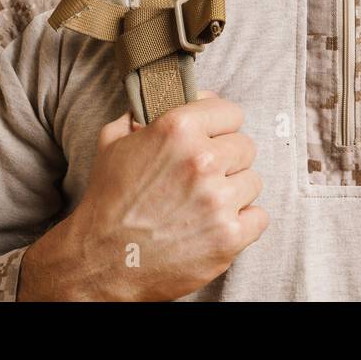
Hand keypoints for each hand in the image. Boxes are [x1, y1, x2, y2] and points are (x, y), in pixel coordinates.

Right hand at [17, 90, 267, 300]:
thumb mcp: (113, 142)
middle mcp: (202, 161)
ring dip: (234, 191)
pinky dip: (243, 222)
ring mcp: (218, 200)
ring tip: (206, 202)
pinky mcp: (229, 237)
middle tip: (205, 175)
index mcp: (178, 130)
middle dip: (228, 159)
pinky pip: (259, 217)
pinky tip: (217, 223)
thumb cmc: (107, 201)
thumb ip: (142, 114)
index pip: (230, 112)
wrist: (102, 261)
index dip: (220, 125)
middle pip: (246, 147)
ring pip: (253, 181)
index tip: (214, 135)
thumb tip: (168, 98)